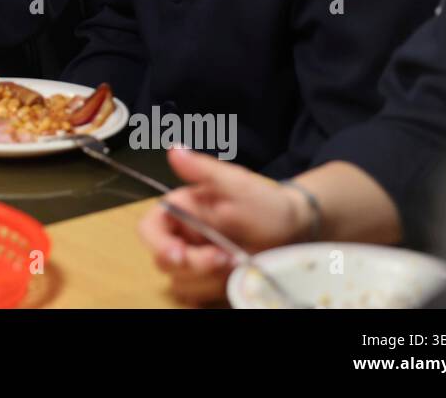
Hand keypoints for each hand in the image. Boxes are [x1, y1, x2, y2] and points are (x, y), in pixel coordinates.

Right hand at [136, 148, 312, 304]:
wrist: (295, 232)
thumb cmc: (265, 203)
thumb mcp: (236, 183)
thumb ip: (204, 170)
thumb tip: (175, 150)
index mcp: (180, 211)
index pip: (150, 229)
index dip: (158, 244)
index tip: (179, 254)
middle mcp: (182, 237)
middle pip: (165, 260)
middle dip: (194, 264)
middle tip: (225, 258)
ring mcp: (196, 261)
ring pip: (181, 281)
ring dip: (208, 278)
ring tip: (238, 262)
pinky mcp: (210, 281)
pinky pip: (198, 295)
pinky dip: (213, 291)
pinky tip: (234, 278)